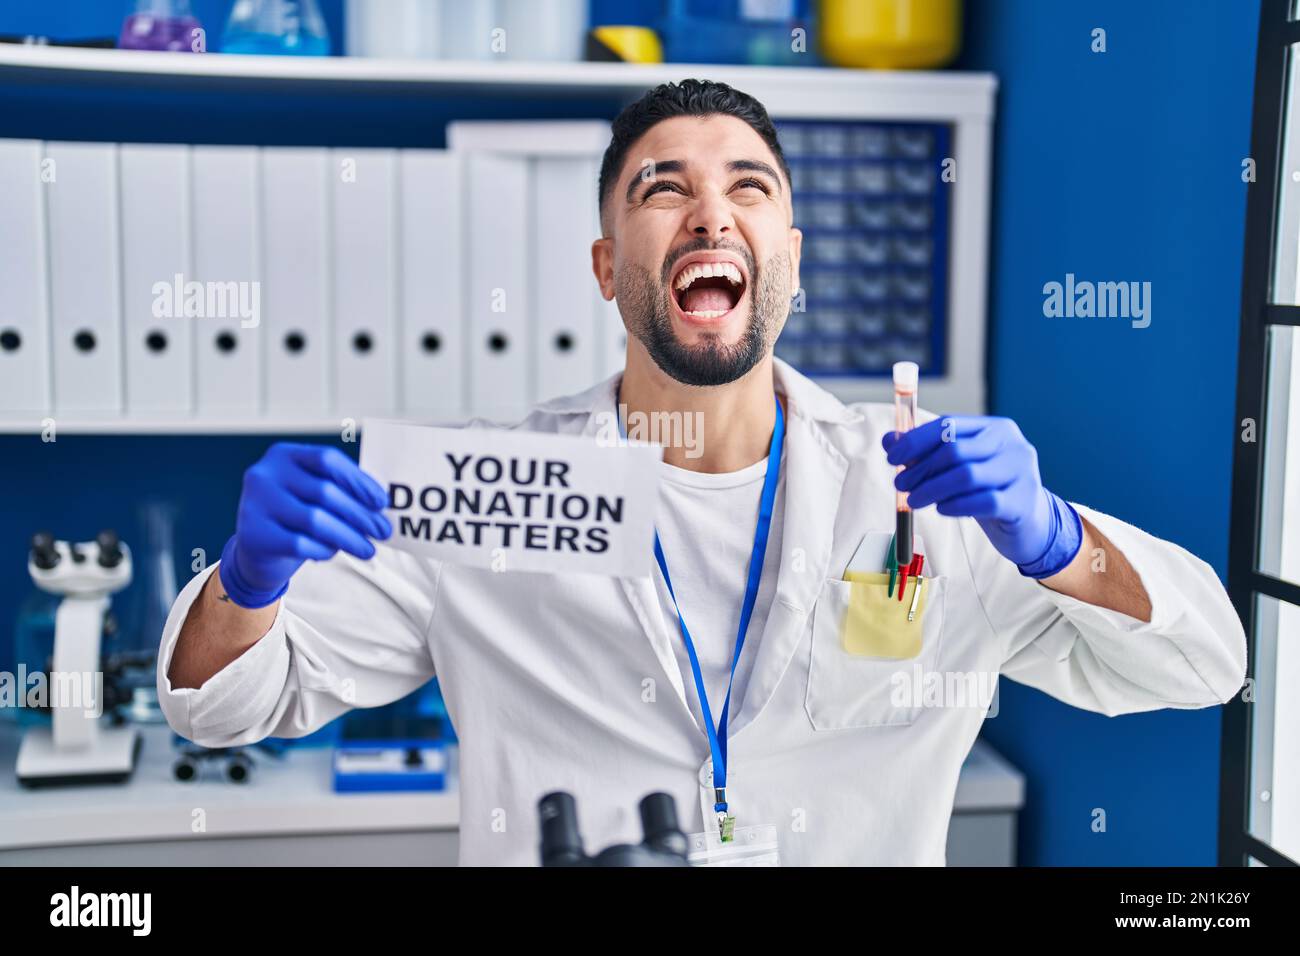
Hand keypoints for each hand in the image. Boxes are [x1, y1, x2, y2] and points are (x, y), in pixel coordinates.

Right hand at [219, 443, 391, 607]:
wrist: (255, 548)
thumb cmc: (294, 516)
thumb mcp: (311, 494)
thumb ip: (340, 490)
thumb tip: (380, 505)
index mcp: (283, 454)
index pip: (327, 459)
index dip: (358, 480)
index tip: (381, 502)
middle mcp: (264, 474)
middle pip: (325, 491)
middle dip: (360, 515)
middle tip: (383, 532)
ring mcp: (254, 504)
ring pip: (314, 520)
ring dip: (349, 537)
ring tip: (368, 549)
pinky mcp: (254, 535)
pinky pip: (299, 544)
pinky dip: (323, 549)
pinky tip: (334, 552)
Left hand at [882, 416, 1081, 577]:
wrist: (1030, 524)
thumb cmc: (990, 490)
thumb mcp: (960, 468)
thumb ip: (926, 453)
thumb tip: (889, 441)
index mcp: (995, 428)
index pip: (949, 424)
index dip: (915, 440)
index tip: (892, 457)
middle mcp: (1011, 444)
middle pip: (955, 449)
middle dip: (920, 468)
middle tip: (900, 484)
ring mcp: (1021, 472)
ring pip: (967, 475)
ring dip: (932, 488)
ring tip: (913, 500)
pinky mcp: (1022, 502)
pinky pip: (982, 502)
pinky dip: (955, 506)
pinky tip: (942, 509)